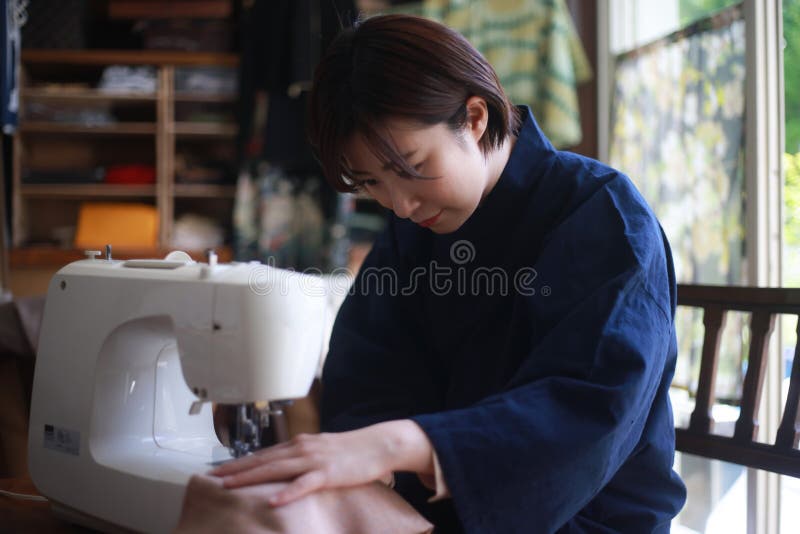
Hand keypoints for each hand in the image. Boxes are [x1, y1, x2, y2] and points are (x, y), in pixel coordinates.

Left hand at [208, 419, 433, 505]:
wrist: (378, 444)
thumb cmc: (351, 450)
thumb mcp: (320, 450)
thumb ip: (300, 458)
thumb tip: (281, 469)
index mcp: (299, 444)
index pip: (262, 453)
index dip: (239, 462)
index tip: (219, 470)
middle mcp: (302, 448)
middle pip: (262, 460)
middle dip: (236, 470)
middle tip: (213, 479)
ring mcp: (314, 460)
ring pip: (275, 469)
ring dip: (250, 478)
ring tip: (230, 487)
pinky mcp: (328, 473)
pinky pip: (304, 484)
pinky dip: (287, 492)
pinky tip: (273, 500)